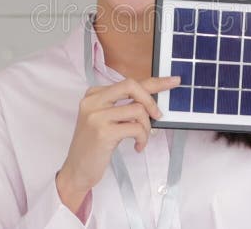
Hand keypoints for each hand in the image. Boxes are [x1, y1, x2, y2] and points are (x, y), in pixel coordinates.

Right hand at [56, 76, 180, 211]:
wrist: (77, 170)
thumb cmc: (95, 146)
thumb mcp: (108, 121)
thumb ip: (125, 108)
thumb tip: (153, 101)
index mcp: (94, 94)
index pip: (129, 82)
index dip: (154, 82)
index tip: (173, 81)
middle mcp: (93, 101)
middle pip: (132, 86)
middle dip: (150, 100)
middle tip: (158, 116)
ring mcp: (96, 115)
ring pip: (137, 109)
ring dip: (146, 127)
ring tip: (141, 139)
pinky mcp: (103, 132)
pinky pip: (136, 128)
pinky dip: (142, 139)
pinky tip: (137, 147)